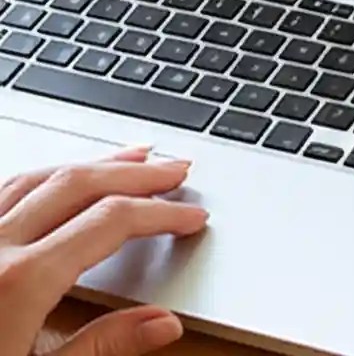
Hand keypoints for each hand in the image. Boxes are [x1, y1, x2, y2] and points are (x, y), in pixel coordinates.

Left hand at [0, 147, 208, 355]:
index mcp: (19, 281)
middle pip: (76, 185)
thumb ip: (102, 349)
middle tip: (176, 169)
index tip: (193, 217)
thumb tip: (162, 324)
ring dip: (87, 165)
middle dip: (134, 172)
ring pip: (32, 177)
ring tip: (128, 158)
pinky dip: (37, 177)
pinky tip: (52, 180)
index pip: (109, 223)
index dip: (160, 214)